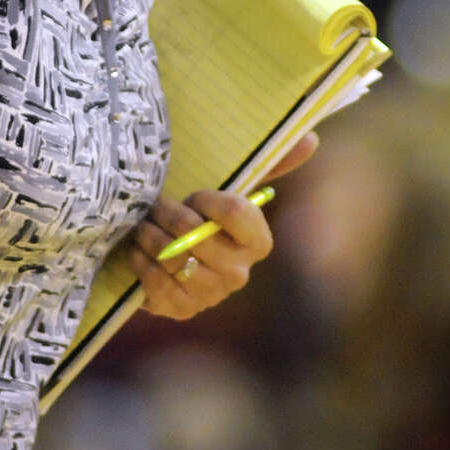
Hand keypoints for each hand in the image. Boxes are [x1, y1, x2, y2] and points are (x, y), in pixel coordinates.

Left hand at [130, 135, 317, 319]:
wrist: (174, 260)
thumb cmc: (206, 218)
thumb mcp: (233, 190)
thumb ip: (270, 165)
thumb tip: (312, 139)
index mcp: (259, 242)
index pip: (234, 211)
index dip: (206, 199)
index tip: (193, 196)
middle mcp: (240, 273)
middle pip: (194, 233)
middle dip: (167, 214)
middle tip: (153, 205)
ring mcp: (211, 294)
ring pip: (172, 256)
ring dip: (149, 236)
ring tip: (142, 225)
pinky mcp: (183, 310)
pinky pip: (156, 281)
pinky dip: (140, 261)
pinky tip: (137, 250)